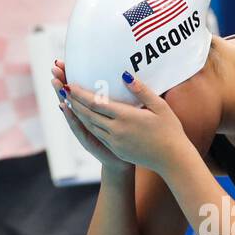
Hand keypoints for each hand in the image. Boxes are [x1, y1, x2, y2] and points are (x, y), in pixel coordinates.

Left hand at [54, 66, 188, 173]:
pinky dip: (88, 125)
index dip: (80, 93)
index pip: (96, 103)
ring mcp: (115, 142)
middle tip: (63, 89)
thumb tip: (125, 75)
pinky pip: (98, 135)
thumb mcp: (160, 106)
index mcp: (125, 117)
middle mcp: (116, 130)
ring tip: (69, 102)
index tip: (69, 84)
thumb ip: (141, 90)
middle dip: (74, 101)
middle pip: (88, 114)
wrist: (172, 159)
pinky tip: (85, 119)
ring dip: (78, 113)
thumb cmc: (170, 131)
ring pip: (90, 125)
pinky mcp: (117, 150)